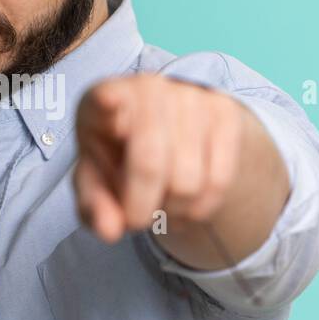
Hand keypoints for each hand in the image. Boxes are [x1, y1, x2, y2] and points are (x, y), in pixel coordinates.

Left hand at [73, 73, 248, 246]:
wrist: (166, 135)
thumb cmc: (117, 159)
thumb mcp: (95, 183)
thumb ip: (93, 206)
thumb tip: (109, 231)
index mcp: (100, 99)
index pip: (104, 97)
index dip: (107, 103)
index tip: (107, 105)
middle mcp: (146, 88)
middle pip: (149, 164)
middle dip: (140, 210)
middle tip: (136, 221)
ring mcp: (190, 96)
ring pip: (187, 182)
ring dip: (171, 211)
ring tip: (160, 204)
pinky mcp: (225, 113)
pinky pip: (219, 181)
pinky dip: (199, 209)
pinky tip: (184, 205)